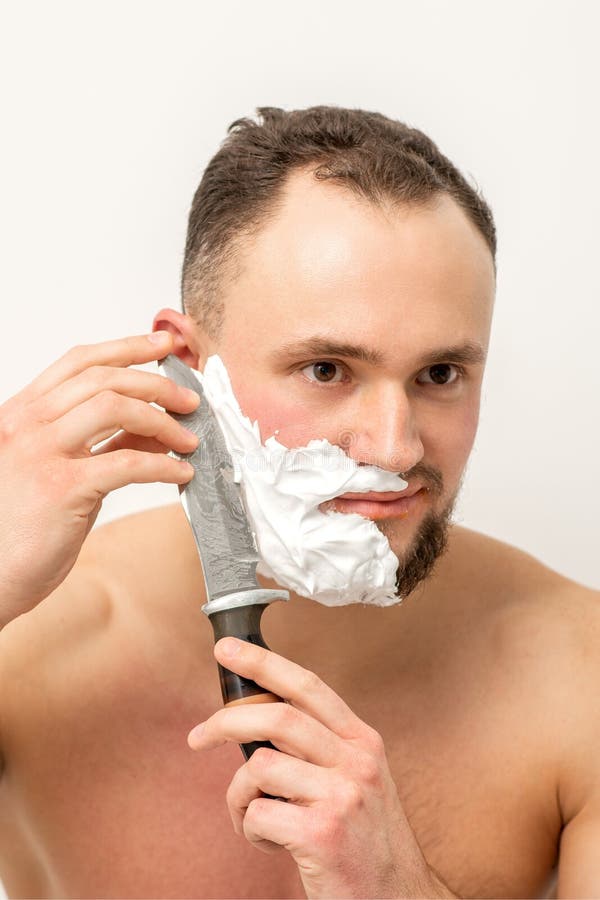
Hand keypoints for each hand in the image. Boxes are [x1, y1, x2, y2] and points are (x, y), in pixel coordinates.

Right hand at [0, 331, 199, 625]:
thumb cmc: (20, 528)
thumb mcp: (58, 471)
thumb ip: (100, 444)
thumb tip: (154, 428)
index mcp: (22, 414)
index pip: (78, 362)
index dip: (126, 348)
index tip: (163, 346)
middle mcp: (27, 425)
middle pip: (103, 379)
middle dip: (156, 384)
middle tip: (190, 400)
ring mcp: (42, 453)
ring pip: (114, 408)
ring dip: (163, 420)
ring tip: (189, 439)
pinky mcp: (62, 489)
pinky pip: (127, 463)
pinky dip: (162, 465)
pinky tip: (180, 473)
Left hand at [188, 637, 453, 898]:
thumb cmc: (367, 842)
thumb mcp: (357, 780)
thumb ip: (320, 747)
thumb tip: (256, 720)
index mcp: (362, 741)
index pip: (307, 685)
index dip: (263, 662)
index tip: (226, 650)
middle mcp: (356, 761)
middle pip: (277, 715)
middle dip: (225, 721)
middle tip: (198, 737)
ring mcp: (341, 795)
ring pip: (258, 767)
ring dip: (239, 796)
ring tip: (253, 817)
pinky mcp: (322, 833)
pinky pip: (258, 814)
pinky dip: (250, 830)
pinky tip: (271, 842)